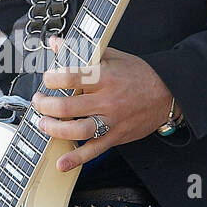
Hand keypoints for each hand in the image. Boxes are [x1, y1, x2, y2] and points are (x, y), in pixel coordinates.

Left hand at [31, 35, 173, 172]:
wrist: (167, 94)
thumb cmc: (139, 74)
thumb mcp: (112, 56)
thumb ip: (82, 51)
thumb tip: (56, 43)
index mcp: (105, 77)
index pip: (70, 78)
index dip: (51, 79)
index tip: (47, 79)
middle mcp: (107, 100)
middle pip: (67, 107)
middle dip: (44, 105)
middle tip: (39, 101)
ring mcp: (111, 121)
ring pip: (77, 130)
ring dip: (54, 129)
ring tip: (43, 123)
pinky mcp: (115, 136)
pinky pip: (94, 150)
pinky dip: (77, 158)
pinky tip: (62, 163)